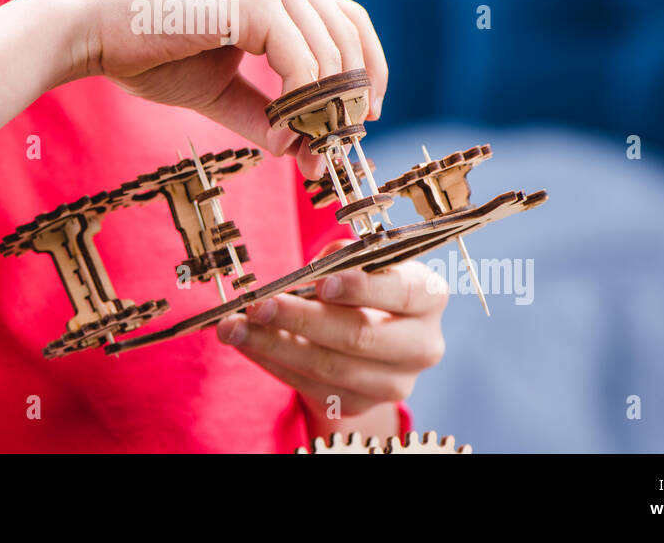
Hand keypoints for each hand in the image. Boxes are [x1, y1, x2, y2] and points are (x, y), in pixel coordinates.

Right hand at [58, 0, 386, 176]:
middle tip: (332, 149)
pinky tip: (278, 136)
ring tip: (301, 150)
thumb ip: (268, 109)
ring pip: (329, 54)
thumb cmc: (143, 50)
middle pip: (347, 34)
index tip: (359, 117)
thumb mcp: (219, 84)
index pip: (344, 16)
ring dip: (321, 112)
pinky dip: (300, 107)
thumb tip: (310, 151)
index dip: (365, 68)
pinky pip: (303, 63)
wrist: (86, 28)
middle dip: (348, 99)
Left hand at [215, 239, 447, 417]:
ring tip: (234, 326)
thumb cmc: (363, 283)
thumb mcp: (361, 260)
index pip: (402, 293)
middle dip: (302, 319)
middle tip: (259, 305)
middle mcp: (422, 345)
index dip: (363, 288)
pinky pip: (309, 386)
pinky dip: (271, 361)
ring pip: (328, 367)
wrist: (368, 335)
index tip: (323, 282)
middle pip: (359, 336)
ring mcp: (394, 383)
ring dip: (273, 344)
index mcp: (429, 297)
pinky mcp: (360, 405)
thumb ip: (342, 258)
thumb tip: (313, 271)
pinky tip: (245, 342)